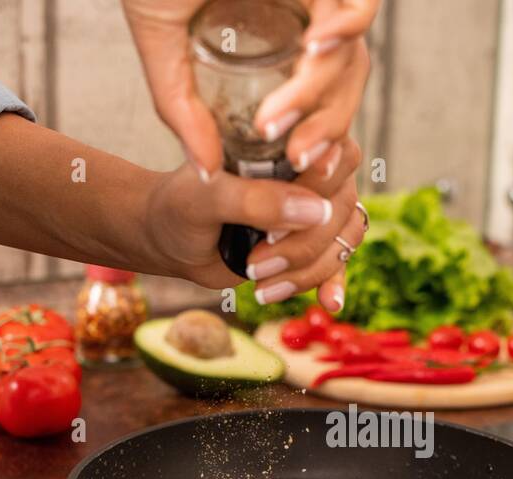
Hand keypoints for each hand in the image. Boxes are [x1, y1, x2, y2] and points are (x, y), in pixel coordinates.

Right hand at [122, 0, 378, 178]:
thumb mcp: (162, 40)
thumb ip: (181, 108)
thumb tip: (204, 171)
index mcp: (279, 40)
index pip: (317, 101)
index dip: (314, 137)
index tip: (292, 164)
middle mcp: (308, 18)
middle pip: (343, 87)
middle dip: (325, 128)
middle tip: (297, 156)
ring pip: (350, 55)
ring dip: (318, 93)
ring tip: (277, 119)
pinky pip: (358, 4)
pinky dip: (344, 29)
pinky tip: (309, 49)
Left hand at [148, 139, 363, 307]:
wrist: (171, 240)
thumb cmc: (181, 206)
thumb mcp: (206, 198)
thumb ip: (255, 199)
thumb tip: (316, 210)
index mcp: (286, 142)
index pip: (334, 151)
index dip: (323, 178)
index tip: (283, 215)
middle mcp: (309, 172)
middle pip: (340, 205)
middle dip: (302, 243)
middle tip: (254, 263)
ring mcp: (314, 210)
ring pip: (342, 240)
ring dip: (306, 269)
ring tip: (259, 282)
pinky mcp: (312, 244)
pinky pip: (336, 264)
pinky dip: (332, 283)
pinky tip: (329, 302)